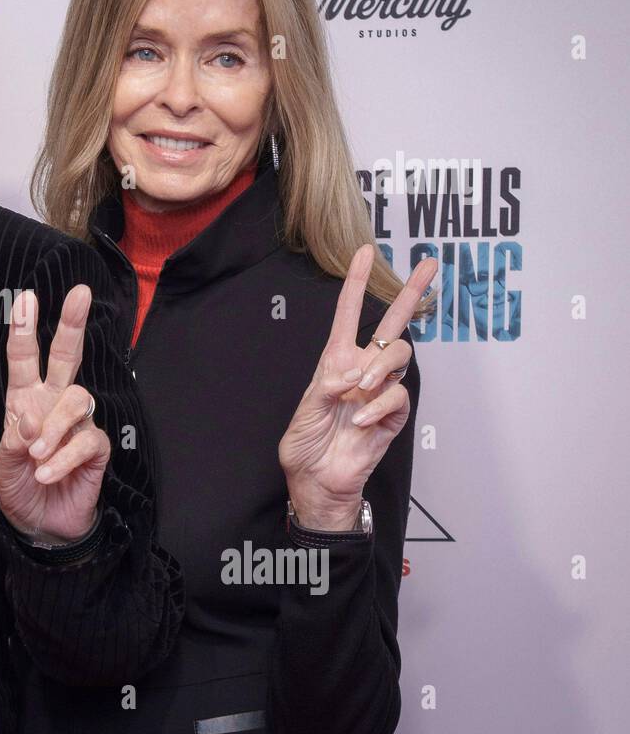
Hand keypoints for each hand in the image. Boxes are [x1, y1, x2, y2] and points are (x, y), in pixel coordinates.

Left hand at [0, 285, 109, 542]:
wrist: (41, 527)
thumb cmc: (20, 489)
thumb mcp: (3, 466)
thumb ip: (12, 441)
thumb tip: (29, 421)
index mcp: (26, 401)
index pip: (25, 360)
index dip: (24, 329)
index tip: (26, 297)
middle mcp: (54, 405)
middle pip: (68, 357)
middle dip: (72, 324)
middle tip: (79, 293)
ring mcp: (77, 425)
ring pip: (77, 399)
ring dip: (54, 426)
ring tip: (36, 454)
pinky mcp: (96, 448)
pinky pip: (86, 440)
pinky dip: (63, 458)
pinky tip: (47, 473)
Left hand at [279, 245, 436, 529]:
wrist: (317, 481)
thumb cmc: (305, 445)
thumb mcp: (305, 410)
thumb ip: (326, 388)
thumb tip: (353, 375)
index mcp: (336, 362)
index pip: (349, 315)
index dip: (357, 284)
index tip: (365, 251)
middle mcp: (362, 370)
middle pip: (394, 324)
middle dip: (412, 293)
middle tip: (428, 265)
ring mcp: (380, 391)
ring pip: (399, 355)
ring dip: (380, 367)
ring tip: (359, 388)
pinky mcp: (393, 416)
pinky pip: (398, 396)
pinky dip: (378, 404)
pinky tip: (359, 419)